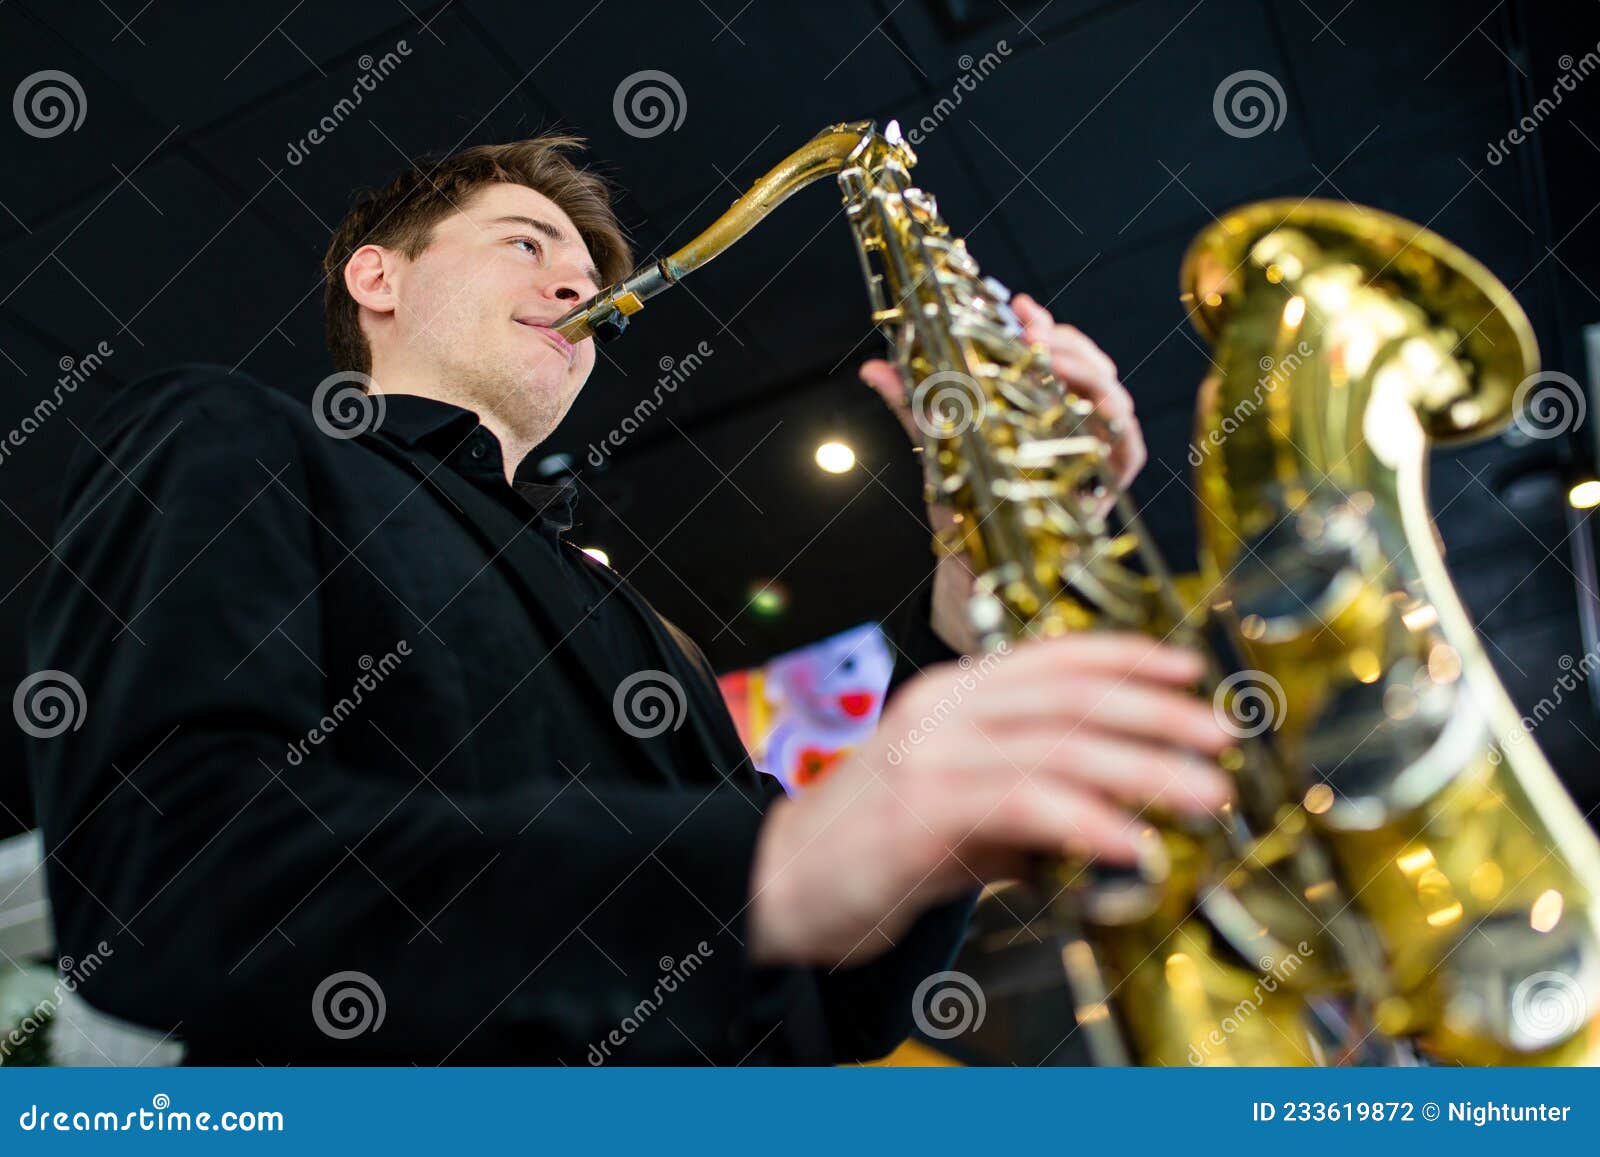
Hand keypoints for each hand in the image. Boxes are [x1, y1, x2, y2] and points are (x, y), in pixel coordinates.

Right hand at [746, 633, 1232, 967]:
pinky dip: (1090, 822)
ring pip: (1060, 744)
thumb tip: (1111, 822)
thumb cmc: (868, 846)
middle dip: (1158, 710)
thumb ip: (1025, 800)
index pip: (1053, 657)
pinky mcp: (922, 808)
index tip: (1189, 666)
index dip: (1128, 654)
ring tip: (1204, 795)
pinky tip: (1132, 845)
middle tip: (1221, 736)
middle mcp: (942, 709)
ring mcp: (930, 754)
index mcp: (951, 694)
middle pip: (1072, 694)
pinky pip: (1026, 803)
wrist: (775, 884)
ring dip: (1145, 767)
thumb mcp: (953, 804)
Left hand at [859, 295, 1146, 652]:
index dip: (1045, 326)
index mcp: (1040, 409)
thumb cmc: (963, 513)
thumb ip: (915, 408)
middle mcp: (1072, 428)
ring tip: (1052, 360)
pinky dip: (1115, 430)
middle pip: (1093, 368)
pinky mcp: (1105, 491)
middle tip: (1033, 330)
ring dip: (1090, 373)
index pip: (1056, 354)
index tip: (1019, 304)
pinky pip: (1127, 454)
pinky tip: (1090, 411)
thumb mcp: (939, 452)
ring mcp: (1092, 458)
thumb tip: (873, 366)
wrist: (973, 580)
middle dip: (1067, 342)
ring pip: (1115, 400)